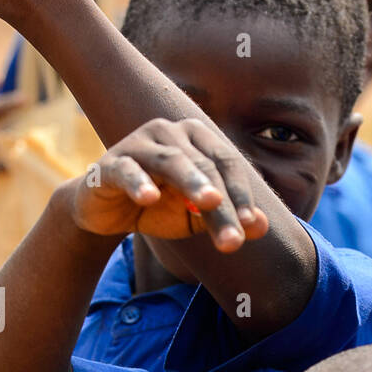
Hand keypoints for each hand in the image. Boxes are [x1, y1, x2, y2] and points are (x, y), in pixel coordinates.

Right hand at [70, 117, 268, 251]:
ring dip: (193, 183)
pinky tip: (149, 198)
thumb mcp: (198, 217)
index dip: (242, 194)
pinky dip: (139, 183)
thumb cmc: (160, 207)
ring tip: (210, 203)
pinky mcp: (111, 163)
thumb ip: (229, 218)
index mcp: (197, 138)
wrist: (108, 212)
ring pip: (172, 162)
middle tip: (234, 239)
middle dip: (223, 205)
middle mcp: (170, 131)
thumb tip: (263, 227)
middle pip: (205, 166)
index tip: (251, 226)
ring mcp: (140, 143)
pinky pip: (128, 171)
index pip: (228, 163)